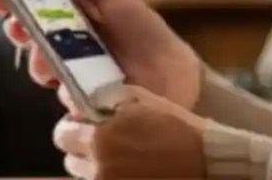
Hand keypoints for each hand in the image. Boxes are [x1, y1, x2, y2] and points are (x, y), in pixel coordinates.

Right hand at [0, 0, 201, 109]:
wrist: (174, 78)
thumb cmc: (147, 34)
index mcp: (69, 7)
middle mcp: (62, 34)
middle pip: (18, 19)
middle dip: (6, 10)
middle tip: (0, 1)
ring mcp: (65, 62)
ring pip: (30, 53)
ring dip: (31, 46)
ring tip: (42, 46)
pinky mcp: (70, 89)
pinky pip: (50, 81)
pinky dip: (55, 75)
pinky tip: (68, 76)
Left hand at [53, 85, 206, 179]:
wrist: (208, 162)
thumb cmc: (176, 127)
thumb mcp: (140, 99)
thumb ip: (104, 98)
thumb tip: (74, 100)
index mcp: (99, 136)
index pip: (63, 134)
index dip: (73, 126)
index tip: (85, 122)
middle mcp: (99, 165)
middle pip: (69, 157)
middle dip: (79, 145)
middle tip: (99, 140)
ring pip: (82, 174)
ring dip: (91, 164)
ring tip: (116, 158)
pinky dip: (106, 177)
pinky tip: (125, 170)